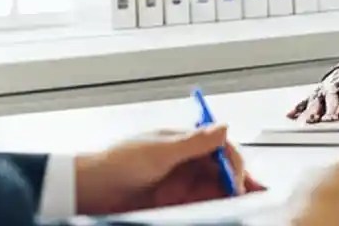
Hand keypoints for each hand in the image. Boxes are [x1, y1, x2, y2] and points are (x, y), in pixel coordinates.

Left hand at [75, 125, 264, 214]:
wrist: (88, 190)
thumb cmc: (116, 163)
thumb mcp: (158, 152)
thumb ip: (193, 142)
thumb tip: (224, 126)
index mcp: (184, 142)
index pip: (221, 149)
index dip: (233, 164)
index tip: (236, 181)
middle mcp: (186, 161)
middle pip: (222, 170)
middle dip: (239, 181)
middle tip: (250, 197)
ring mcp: (180, 183)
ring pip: (214, 189)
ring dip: (228, 196)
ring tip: (240, 206)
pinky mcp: (173, 203)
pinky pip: (200, 205)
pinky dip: (213, 208)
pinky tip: (220, 212)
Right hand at [288, 66, 338, 122]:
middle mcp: (334, 87)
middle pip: (330, 100)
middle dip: (328, 111)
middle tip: (327, 122)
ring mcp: (322, 91)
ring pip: (315, 102)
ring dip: (311, 112)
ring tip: (308, 122)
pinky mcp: (314, 96)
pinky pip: (304, 102)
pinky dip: (297, 109)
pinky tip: (291, 116)